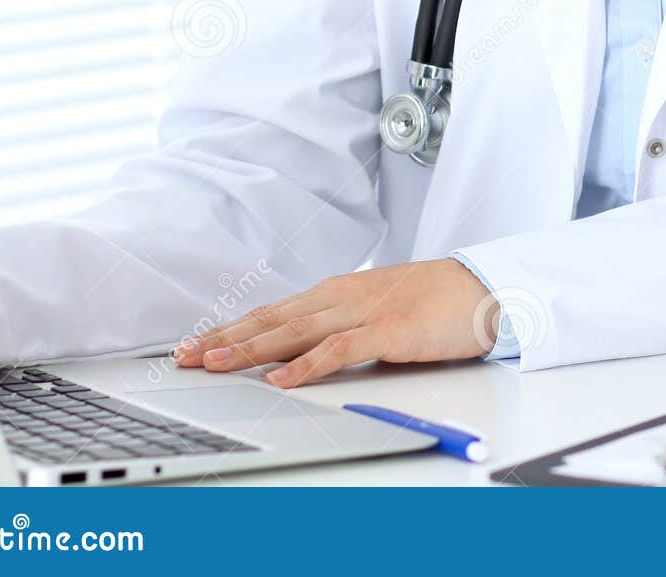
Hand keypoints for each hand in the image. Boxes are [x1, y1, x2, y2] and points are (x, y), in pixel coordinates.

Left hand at [173, 259, 498, 387]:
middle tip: (184, 355)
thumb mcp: (377, 309)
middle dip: (225, 338)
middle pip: (271, 320)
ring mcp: (363, 311)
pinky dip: (307, 364)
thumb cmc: (435, 300)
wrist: (481, 287)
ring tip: (214, 363)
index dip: (231, 328)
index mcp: (336, 294)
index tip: (196, 343)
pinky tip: (282, 378)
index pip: (272, 312)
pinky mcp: (388, 330)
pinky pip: (339, 349)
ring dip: (251, 349)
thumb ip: (342, 324)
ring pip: (294, 331)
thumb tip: (309, 349)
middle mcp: (340, 297)